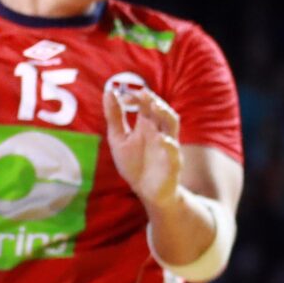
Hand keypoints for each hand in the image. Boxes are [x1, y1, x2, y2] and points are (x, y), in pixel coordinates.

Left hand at [106, 81, 185, 214]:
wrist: (147, 191)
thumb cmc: (135, 162)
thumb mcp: (119, 138)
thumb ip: (115, 116)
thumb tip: (108, 91)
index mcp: (147, 125)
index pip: (145, 104)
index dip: (136, 96)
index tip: (123, 92)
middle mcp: (159, 131)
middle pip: (161, 110)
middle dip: (153, 101)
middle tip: (142, 93)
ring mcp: (168, 146)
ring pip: (172, 125)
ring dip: (165, 114)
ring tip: (154, 106)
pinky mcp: (173, 163)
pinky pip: (174, 152)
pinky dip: (169, 145)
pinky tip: (161, 139)